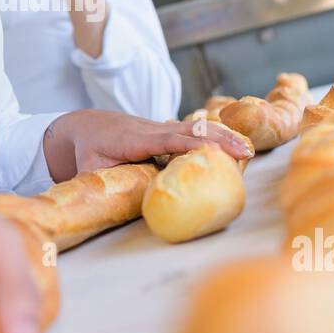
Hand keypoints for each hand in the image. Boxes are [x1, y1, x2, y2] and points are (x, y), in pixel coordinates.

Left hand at [42, 109, 253, 181]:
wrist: (85, 125)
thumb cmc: (87, 149)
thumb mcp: (87, 167)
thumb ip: (100, 183)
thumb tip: (110, 207)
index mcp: (134, 139)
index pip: (166, 139)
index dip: (190, 144)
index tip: (212, 149)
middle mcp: (152, 129)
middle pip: (190, 130)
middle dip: (219, 138)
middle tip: (245, 150)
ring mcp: (160, 128)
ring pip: (195, 128)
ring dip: (222, 136)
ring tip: (248, 148)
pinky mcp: (165, 131)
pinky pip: (192, 133)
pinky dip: (214, 137)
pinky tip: (234, 146)